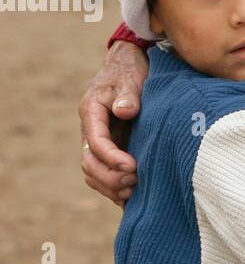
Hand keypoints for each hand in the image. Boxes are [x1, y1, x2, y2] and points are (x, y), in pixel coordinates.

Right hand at [80, 42, 146, 204]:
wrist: (130, 65)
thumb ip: (127, 95)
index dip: (111, 158)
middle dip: (110, 177)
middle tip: (135, 182)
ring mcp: (100, 141)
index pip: (95, 142)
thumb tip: (125, 111)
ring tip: (134, 192)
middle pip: (90, 163)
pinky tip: (130, 198)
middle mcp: (91, 130)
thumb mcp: (130, 78)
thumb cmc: (130, 71)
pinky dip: (113, 187)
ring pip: (94, 172)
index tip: (132, 166)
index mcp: (91, 113)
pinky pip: (104, 173)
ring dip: (110, 186)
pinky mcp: (111, 147)